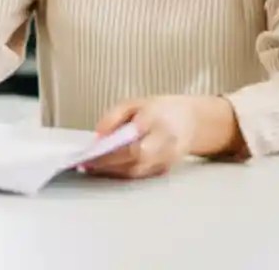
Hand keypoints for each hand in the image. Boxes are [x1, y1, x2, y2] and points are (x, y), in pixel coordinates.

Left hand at [84, 95, 222, 178]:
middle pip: (136, 157)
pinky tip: (106, 169)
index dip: (112, 147)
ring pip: (137, 170)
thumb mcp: (134, 103)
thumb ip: (114, 116)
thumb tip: (97, 136)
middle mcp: (166, 140)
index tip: (92, 150)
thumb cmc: (160, 110)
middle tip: (86, 163)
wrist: (193, 121)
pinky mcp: (166, 169)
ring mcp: (168, 157)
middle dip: (109, 162)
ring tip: (90, 167)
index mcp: (157, 119)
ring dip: (112, 171)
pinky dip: (121, 174)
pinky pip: (141, 175)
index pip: (134, 135)